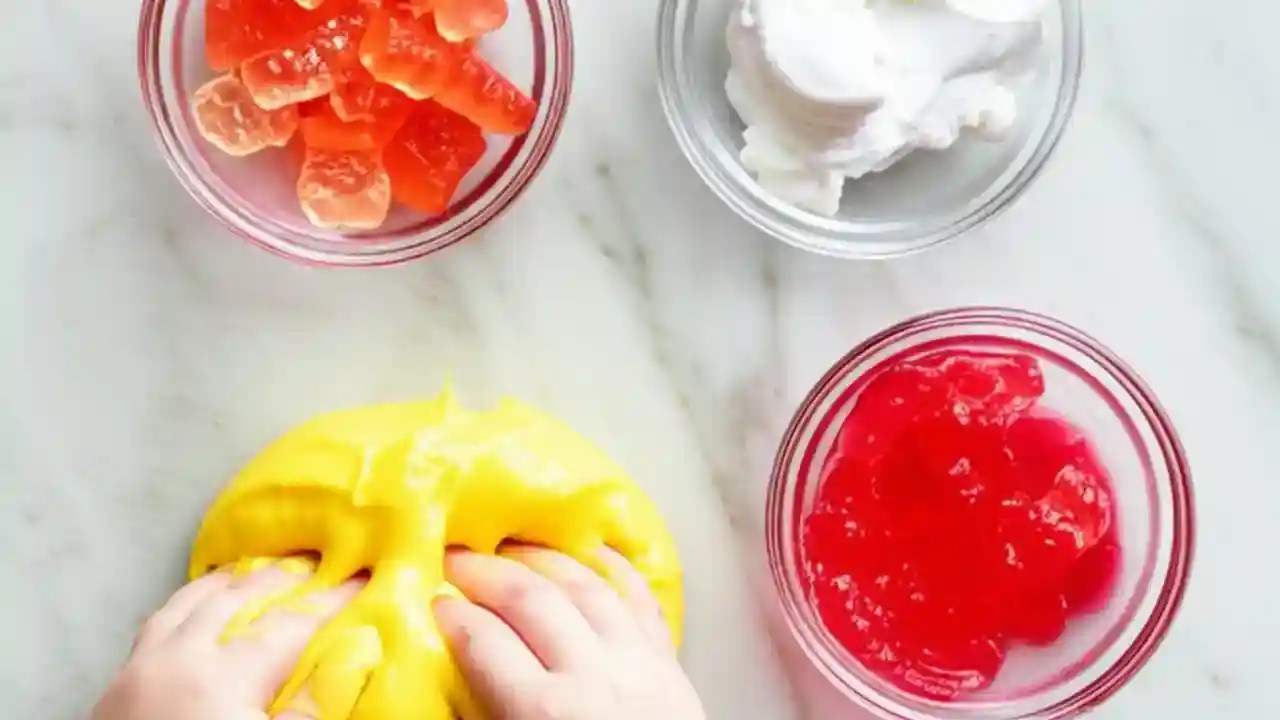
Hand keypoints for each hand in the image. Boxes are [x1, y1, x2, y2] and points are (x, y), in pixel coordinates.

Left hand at [92, 565, 362, 719]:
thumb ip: (308, 710)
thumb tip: (346, 662)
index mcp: (222, 677)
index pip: (289, 623)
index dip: (329, 600)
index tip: (359, 580)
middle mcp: (176, 660)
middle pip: (231, 599)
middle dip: (274, 579)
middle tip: (307, 565)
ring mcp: (135, 674)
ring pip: (179, 606)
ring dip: (218, 586)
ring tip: (244, 575)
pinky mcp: (110, 696)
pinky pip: (149, 633)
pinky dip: (178, 613)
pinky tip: (190, 618)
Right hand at [435, 547, 705, 719]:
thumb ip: (487, 718)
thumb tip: (455, 692)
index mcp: (544, 713)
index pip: (484, 643)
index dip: (453, 616)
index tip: (434, 603)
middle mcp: (591, 676)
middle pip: (532, 601)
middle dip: (488, 572)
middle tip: (458, 557)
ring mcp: (637, 664)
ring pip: (587, 588)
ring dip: (545, 559)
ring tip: (513, 546)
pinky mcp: (670, 665)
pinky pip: (642, 602)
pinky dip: (617, 569)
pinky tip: (595, 551)